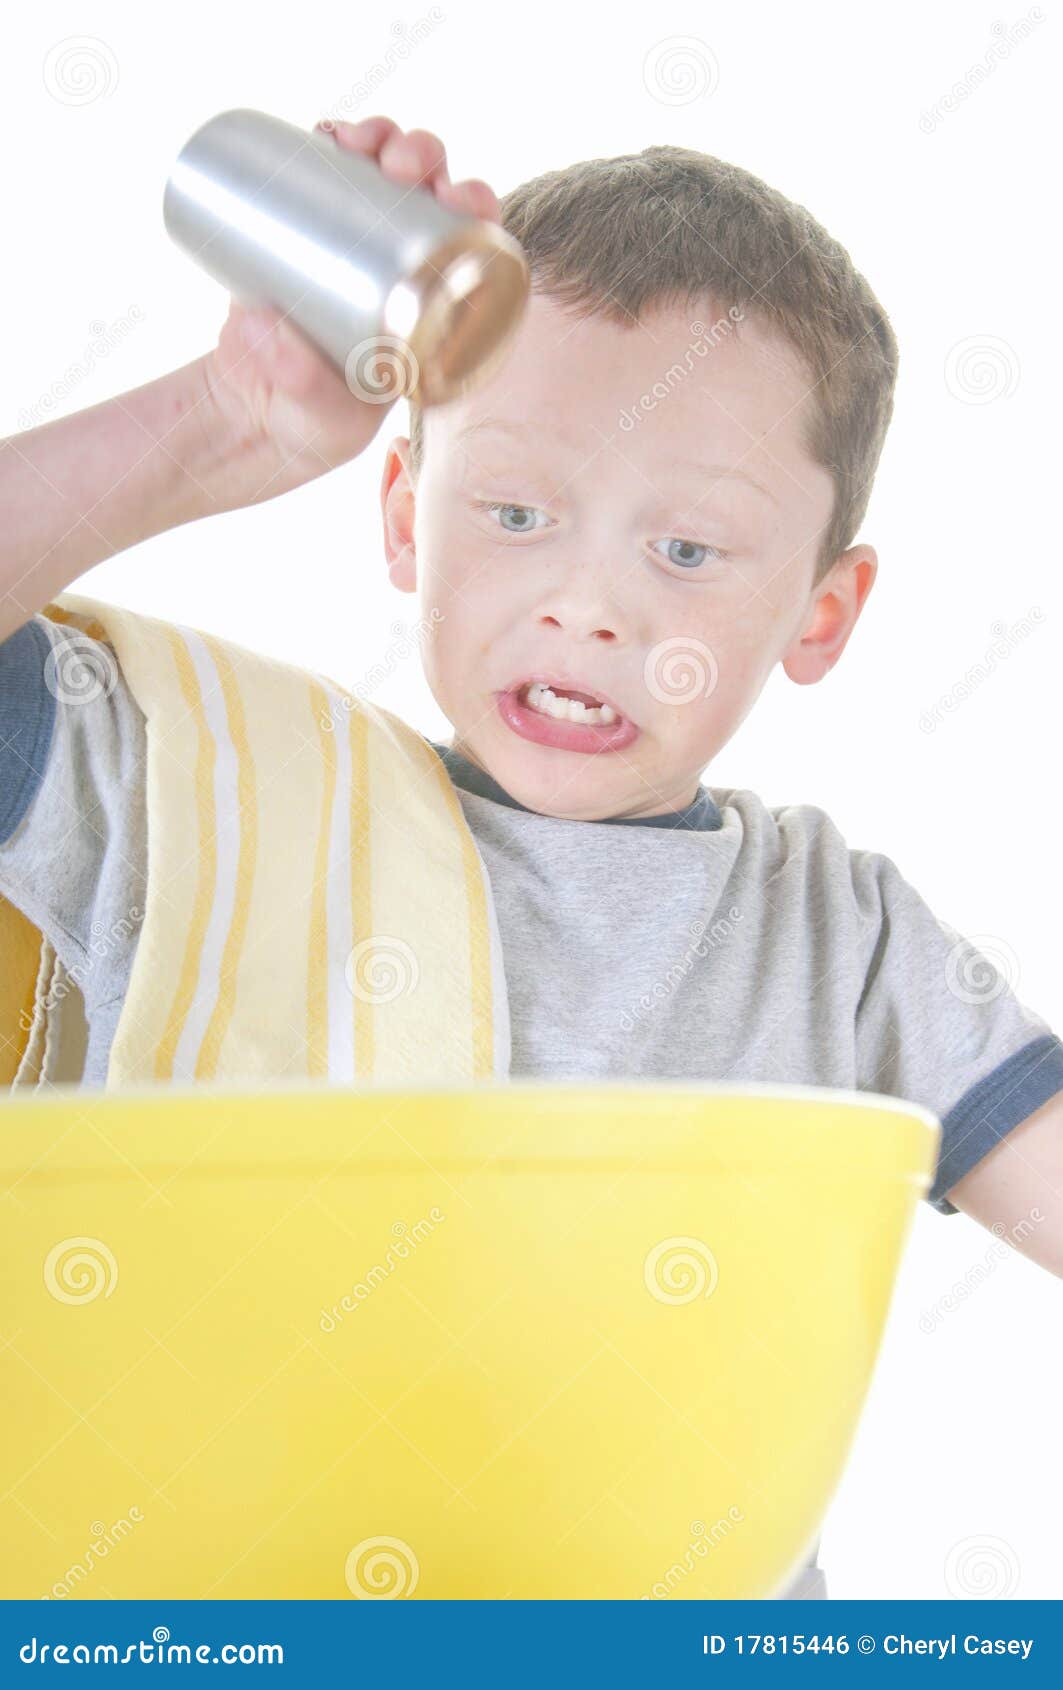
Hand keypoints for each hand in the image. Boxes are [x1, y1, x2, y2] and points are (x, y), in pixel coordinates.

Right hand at [198, 116, 500, 506]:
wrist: (249, 412)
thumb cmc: (306, 428)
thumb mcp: (320, 419)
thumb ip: (302, 385)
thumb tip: (267, 326)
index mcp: (435, 317)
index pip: (472, 252)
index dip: (476, 211)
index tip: (458, 196)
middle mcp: (405, 275)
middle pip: (433, 202)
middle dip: (430, 163)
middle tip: (402, 162)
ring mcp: (359, 250)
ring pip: (386, 180)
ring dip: (386, 141)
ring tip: (363, 139)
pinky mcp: (312, 235)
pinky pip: (332, 179)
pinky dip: (336, 145)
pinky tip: (337, 130)